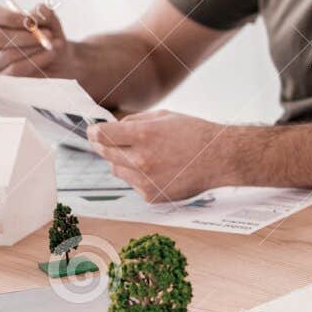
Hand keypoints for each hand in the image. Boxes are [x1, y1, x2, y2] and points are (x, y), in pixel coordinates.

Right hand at [0, 2, 75, 77]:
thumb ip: (44, 13)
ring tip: (52, 46)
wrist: (61, 62)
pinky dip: (36, 61)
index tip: (31, 20)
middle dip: (26, 36)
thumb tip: (38, 13)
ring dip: (34, 49)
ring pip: (8, 55)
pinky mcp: (4, 77)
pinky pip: (16, 70)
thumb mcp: (51, 22)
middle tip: (48, 35)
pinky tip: (50, 55)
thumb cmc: (50, 39)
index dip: (10, 17)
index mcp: (0, 23)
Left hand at [87, 110, 232, 202]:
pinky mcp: (151, 196)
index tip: (93, 131)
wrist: (219, 158)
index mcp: (144, 135)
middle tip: (105, 140)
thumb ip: (134, 121)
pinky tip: (156, 169)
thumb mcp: (163, 116)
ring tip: (142, 154)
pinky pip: (132, 184)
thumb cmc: (194, 133)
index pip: (102, 135)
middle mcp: (141, 159)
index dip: (94, 132)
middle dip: (102, 145)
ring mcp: (145, 181)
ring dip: (121, 161)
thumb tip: (113, 127)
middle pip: (104, 153)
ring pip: (116, 170)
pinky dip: (137, 176)